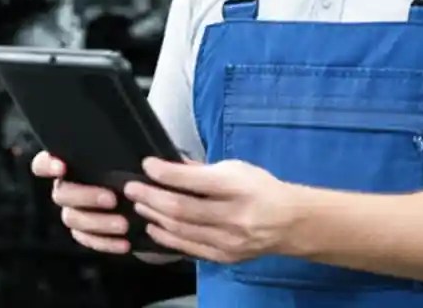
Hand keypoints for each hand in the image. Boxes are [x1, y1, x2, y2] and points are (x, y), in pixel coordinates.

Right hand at [30, 151, 179, 263]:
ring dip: (98, 222)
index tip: (61, 167)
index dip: (47, 165)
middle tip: (112, 199)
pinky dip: (105, 242)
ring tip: (124, 224)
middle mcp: (68, 187)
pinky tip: (125, 243)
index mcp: (73, 164)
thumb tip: (137, 154)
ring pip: (72, 219)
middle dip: (85, 196)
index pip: (44, 163)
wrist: (157, 202)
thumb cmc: (141, 172)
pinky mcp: (87, 234)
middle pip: (61, 194)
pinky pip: (87, 240)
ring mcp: (75, 212)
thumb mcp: (135, 158)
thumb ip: (124, 154)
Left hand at [124, 157, 301, 263]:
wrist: (290, 223)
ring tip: (139, 205)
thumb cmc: (261, 189)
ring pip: (181, 230)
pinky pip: (188, 248)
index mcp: (238, 188)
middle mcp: (233, 216)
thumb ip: (202, 170)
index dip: (166, 173)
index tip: (147, 165)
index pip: (195, 181)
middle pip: (182, 209)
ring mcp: (228, 241)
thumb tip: (170, 165)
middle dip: (152, 197)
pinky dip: (167, 237)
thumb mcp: (237, 168)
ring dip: (155, 216)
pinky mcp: (224, 257)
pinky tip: (155, 226)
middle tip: (132, 189)